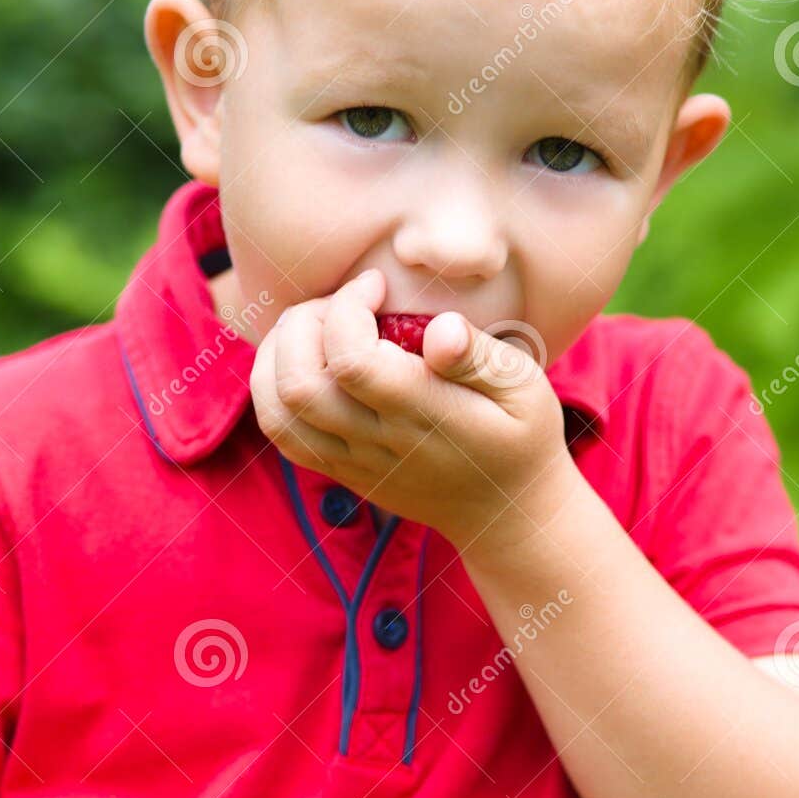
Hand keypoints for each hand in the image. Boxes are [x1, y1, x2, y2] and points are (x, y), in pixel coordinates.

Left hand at [249, 267, 577, 553]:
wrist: (505, 511)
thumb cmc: (520, 434)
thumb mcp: (524, 388)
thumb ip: (480, 356)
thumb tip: (440, 328)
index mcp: (423, 414)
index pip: (349, 359)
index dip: (347, 307)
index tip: (376, 286)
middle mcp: (378, 442)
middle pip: (298, 384)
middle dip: (303, 323)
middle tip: (340, 303)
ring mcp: (353, 461)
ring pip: (278, 412)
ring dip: (278, 355)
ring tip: (315, 326)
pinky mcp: (340, 469)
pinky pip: (282, 433)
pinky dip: (273, 387)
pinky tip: (306, 359)